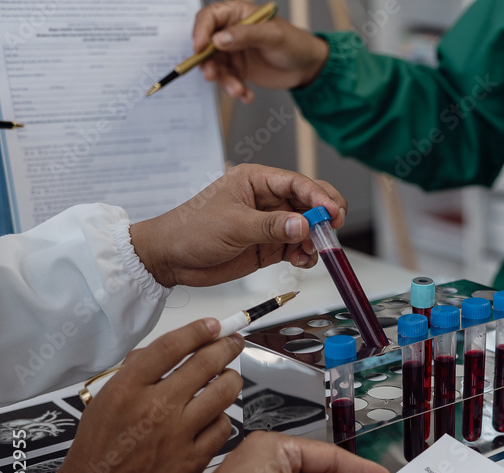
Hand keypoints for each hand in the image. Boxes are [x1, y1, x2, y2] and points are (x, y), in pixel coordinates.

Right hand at [48, 319, 242, 472]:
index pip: (171, 347)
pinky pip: (223, 426)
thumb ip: (138, 372)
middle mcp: (155, 408)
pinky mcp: (193, 459)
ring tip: (229, 376)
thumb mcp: (106, 399)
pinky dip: (222, 416)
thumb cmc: (101, 447)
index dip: (198, 331)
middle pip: (205, 363)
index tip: (213, 325)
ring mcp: (177, 434)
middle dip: (226, 346)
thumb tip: (174, 350)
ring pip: (224, 392)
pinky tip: (215, 415)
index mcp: (128, 389)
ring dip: (231, 378)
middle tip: (233, 342)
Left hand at [130, 164, 345, 287]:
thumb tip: (304, 224)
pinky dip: (305, 255)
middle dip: (324, 216)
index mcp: (256, 180)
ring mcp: (270, 223)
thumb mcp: (233, 225)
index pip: (298, 183)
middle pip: (309, 202)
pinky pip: (298, 247)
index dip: (319, 197)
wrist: (170, 259)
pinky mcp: (270, 246)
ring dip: (315, 240)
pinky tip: (301, 261)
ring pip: (308, 227)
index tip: (333, 213)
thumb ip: (271, 226)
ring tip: (310, 252)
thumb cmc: (190, 230)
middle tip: (332, 230)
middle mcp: (267, 199)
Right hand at [192, 0, 329, 101]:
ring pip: (216, 66)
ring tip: (238, 90)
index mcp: (237, 14)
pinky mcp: (239, 70)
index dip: (200, 31)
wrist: (307, 67)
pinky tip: (246, 95)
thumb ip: (245, 35)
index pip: (209, 18)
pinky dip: (236, 90)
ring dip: (224, 81)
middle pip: (206, 45)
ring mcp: (233, 52)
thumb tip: (218, 39)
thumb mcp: (272, 36)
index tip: (199, 48)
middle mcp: (231, 32)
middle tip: (211, 75)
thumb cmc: (294, 43)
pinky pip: (229, 81)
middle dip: (208, 62)